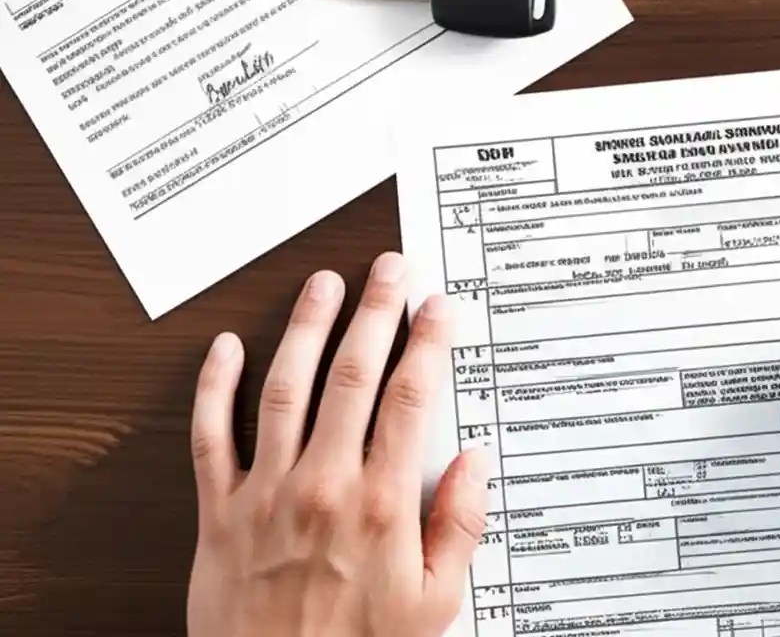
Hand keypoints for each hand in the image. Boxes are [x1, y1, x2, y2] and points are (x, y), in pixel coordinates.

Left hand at [187, 253, 488, 636]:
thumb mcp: (435, 603)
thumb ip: (460, 528)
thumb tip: (475, 466)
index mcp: (382, 505)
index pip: (410, 400)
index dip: (427, 343)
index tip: (438, 308)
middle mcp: (324, 485)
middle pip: (353, 376)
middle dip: (375, 312)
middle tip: (388, 271)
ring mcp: (268, 492)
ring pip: (285, 388)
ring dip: (305, 328)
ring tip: (322, 286)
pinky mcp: (221, 511)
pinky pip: (210, 435)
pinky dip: (214, 386)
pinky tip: (226, 349)